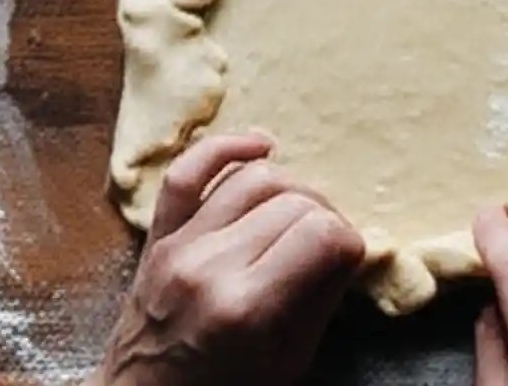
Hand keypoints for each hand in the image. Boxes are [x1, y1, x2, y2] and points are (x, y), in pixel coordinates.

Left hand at [88, 134, 365, 385]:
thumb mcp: (289, 362)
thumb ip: (321, 299)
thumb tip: (349, 247)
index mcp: (248, 309)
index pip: (324, 236)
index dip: (350, 243)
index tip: (349, 260)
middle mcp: (211, 267)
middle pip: (295, 203)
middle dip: (327, 217)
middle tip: (330, 245)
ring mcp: (179, 246)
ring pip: (254, 178)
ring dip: (293, 188)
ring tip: (303, 214)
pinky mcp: (157, 235)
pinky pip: (187, 171)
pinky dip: (227, 148)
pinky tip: (262, 146)